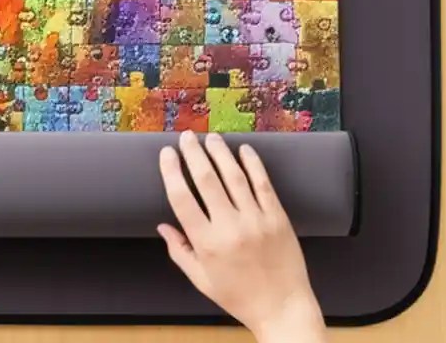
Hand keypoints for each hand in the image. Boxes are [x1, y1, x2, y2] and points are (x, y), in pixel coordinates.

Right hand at [158, 131, 326, 342]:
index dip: (171, 172)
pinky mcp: (278, 219)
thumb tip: (163, 227)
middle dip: (194, 154)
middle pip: (206, 181)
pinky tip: (245, 150)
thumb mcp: (201, 279)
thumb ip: (179, 251)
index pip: (182, 199)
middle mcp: (230, 228)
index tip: (167, 155)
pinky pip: (263, 185)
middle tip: (187, 137)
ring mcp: (256, 221)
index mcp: (207, 243)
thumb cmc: (239, 296)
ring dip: (221, 153)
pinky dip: (253, 165)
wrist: (282, 308)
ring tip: (212, 138)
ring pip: (235, 177)